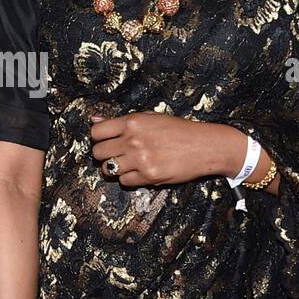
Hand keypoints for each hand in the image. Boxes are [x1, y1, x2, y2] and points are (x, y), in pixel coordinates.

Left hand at [89, 112, 244, 186]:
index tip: (104, 140)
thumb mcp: (151, 117)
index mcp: (133, 122)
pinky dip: (128, 178)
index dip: (98, 138)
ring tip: (126, 164)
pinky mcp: (149, 176)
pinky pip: (124, 181)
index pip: (96, 132)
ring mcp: (140, 159)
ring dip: (114, 168)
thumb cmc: (179, 130)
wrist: (204, 146)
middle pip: (98, 152)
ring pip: (108, 169)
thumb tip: (94, 118)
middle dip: (103, 154)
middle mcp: (133, 140)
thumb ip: (122, 120)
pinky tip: (138, 171)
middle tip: (114, 154)